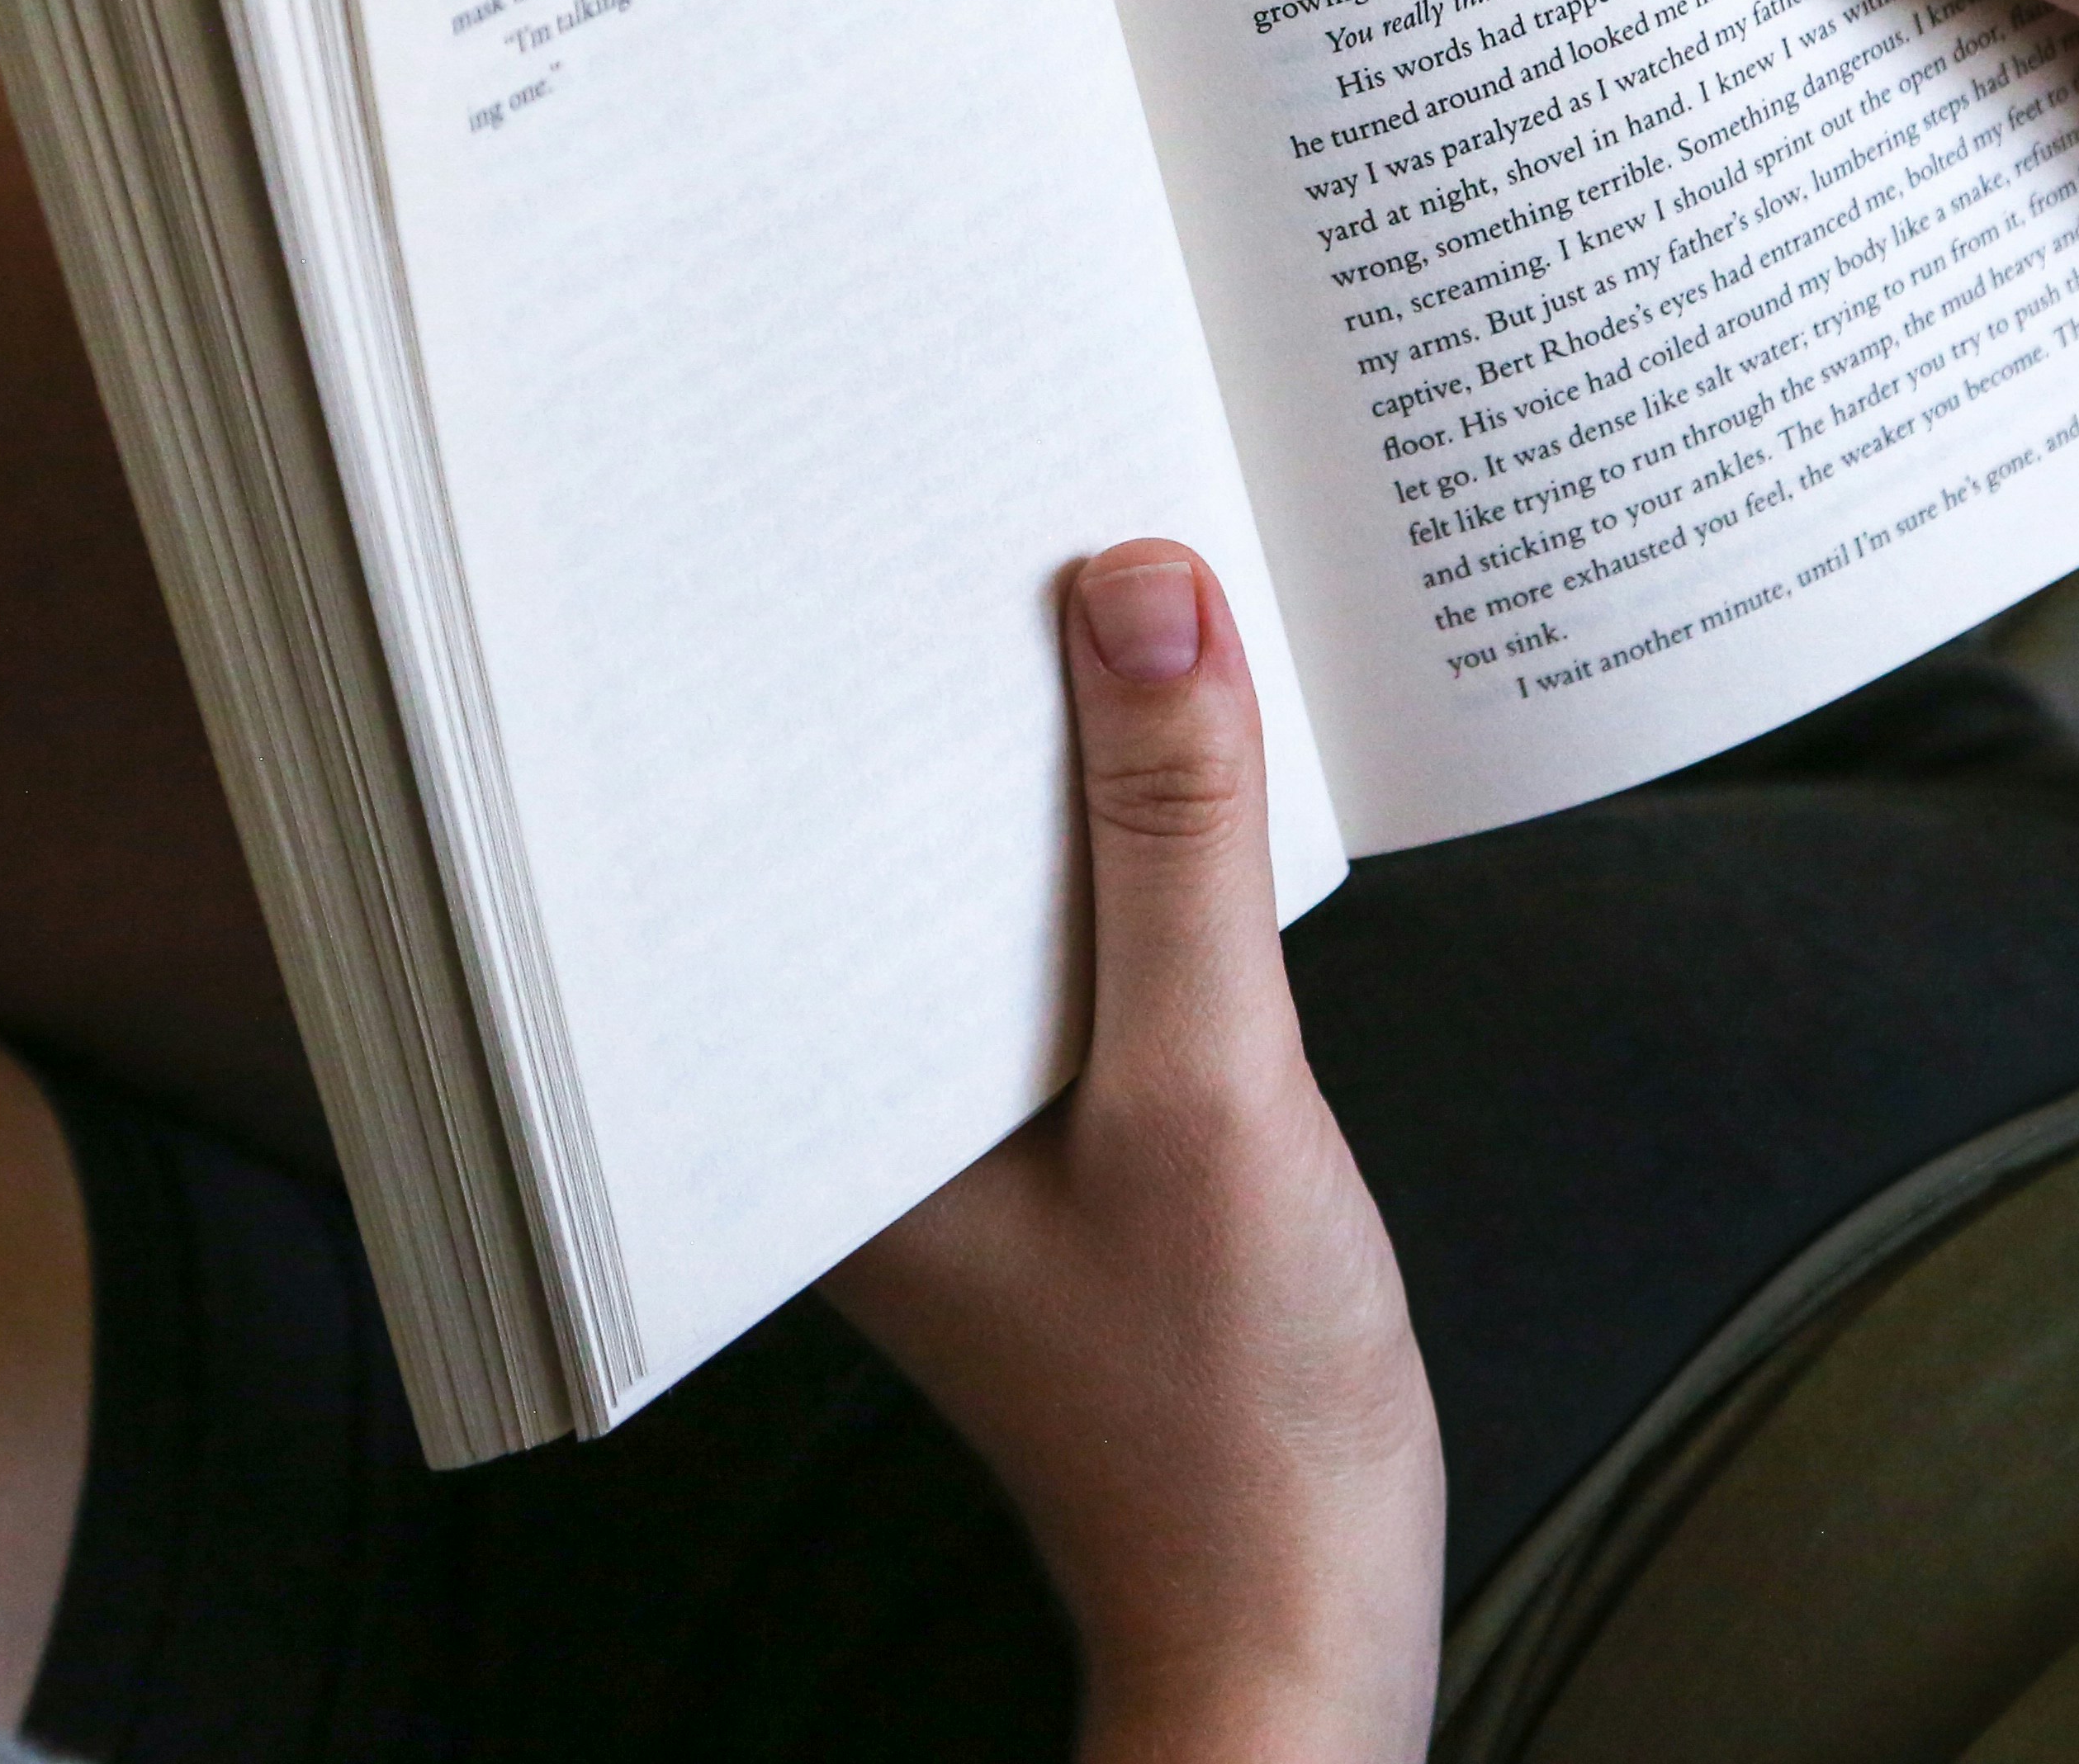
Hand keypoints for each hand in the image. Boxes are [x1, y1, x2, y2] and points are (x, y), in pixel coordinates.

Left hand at [827, 543, 1441, 1763]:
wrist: (1302, 1613)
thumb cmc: (1229, 1416)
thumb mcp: (1217, 1092)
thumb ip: (1175, 845)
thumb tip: (1144, 594)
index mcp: (821, 1095)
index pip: (776, 812)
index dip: (816, 640)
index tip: (864, 477)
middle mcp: (856, 1095)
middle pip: (877, 817)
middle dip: (941, 659)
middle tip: (993, 463)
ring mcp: (959, 1112)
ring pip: (978, 865)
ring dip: (1047, 739)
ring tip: (1098, 564)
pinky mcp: (1060, 1125)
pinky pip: (1063, 929)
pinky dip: (1118, 837)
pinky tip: (1185, 747)